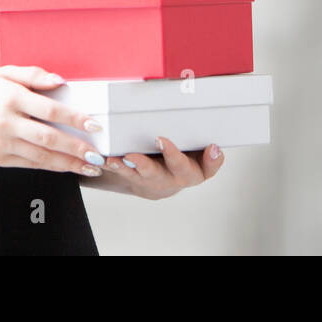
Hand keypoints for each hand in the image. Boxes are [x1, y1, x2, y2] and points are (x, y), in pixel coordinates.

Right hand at [0, 65, 107, 177]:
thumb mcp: (3, 73)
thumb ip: (33, 75)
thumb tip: (61, 82)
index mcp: (11, 98)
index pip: (50, 111)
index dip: (75, 119)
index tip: (95, 125)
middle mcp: (6, 123)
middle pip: (49, 139)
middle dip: (77, 148)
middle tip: (99, 154)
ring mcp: (0, 144)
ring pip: (41, 157)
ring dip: (68, 164)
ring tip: (89, 166)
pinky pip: (29, 164)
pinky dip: (49, 166)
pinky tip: (66, 166)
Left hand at [100, 136, 224, 199]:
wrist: (159, 182)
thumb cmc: (180, 160)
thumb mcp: (197, 153)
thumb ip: (205, 147)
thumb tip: (213, 142)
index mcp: (195, 170)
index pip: (208, 167)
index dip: (211, 160)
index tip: (212, 147)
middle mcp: (175, 178)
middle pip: (177, 171)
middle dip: (171, 156)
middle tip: (161, 140)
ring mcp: (154, 180)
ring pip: (145, 174)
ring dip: (134, 165)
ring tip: (125, 157)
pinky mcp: (134, 178)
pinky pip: (123, 172)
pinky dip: (115, 165)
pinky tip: (107, 158)